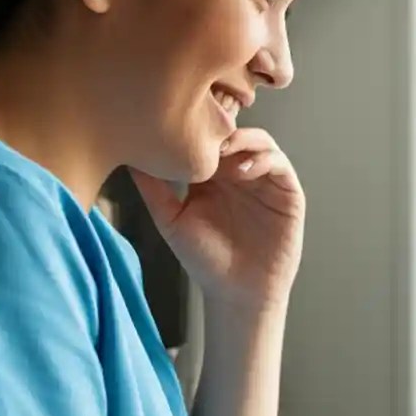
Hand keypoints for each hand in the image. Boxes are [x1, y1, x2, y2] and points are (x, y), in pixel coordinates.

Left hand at [130, 128, 304, 312]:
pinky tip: (244, 170)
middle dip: (222, 126)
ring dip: (244, 139)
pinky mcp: (287, 193)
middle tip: (204, 131)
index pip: (209, 137)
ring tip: (224, 150)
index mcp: (212, 175)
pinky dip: (264, 159)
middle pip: (235, 132)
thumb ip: (153, 189)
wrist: (236, 293)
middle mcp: (240, 172)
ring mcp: (265, 181)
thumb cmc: (205, 260)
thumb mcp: (171, 220)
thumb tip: (128, 157)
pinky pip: (279, 164)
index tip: (182, 123)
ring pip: (260, 141)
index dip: (199, 125)